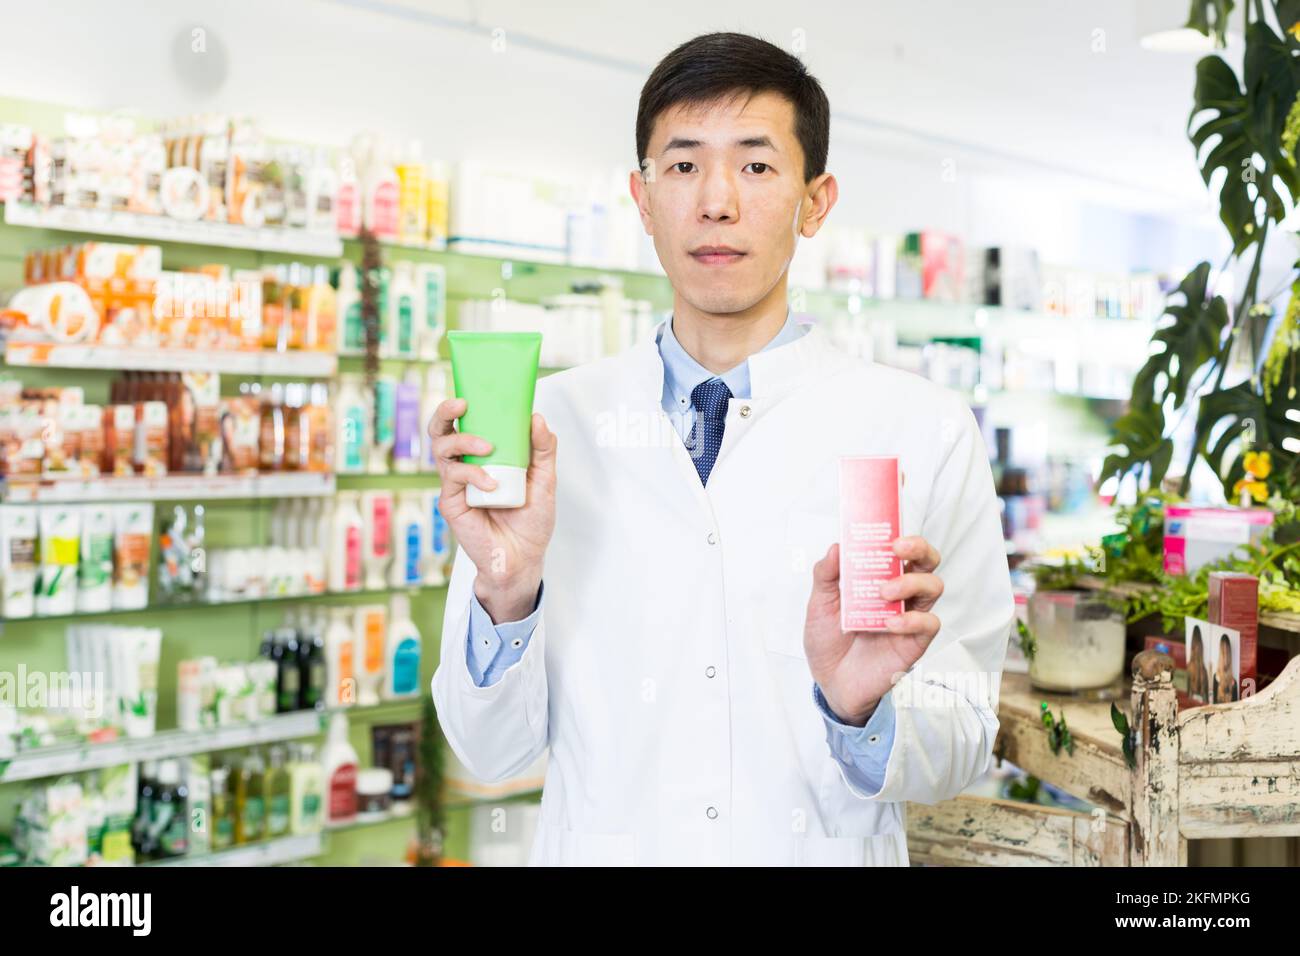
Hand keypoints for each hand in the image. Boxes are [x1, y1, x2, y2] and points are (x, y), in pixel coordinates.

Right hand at [428, 397, 556, 622]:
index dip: (463, 404)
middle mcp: (465, 465)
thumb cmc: (531, 520)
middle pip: (441, 430)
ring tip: (488, 447)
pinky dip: (472, 474)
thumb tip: (537, 417)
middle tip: (462, 403)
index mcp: (483, 455)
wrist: (523, 558)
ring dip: (463, 440)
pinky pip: (453, 477)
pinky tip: (491, 483)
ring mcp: (456, 483)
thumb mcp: (545, 479)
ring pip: (441, 449)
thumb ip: (543, 449)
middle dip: (445, 412)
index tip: (473, 389)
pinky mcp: (451, 502)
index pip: (466, 422)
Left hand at [803, 536, 942, 725]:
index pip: (901, 549)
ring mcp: (909, 617)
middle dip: (919, 549)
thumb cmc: (828, 640)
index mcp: (879, 578)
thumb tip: (837, 547)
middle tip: (897, 549)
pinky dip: (912, 620)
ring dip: (911, 583)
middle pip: (927, 562)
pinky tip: (890, 623)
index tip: (888, 531)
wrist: (830, 682)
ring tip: (884, 593)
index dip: (902, 535)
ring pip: (933, 587)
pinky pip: (929, 624)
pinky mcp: (914, 643)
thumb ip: (826, 575)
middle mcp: (900, 594)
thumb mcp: (819, 604)